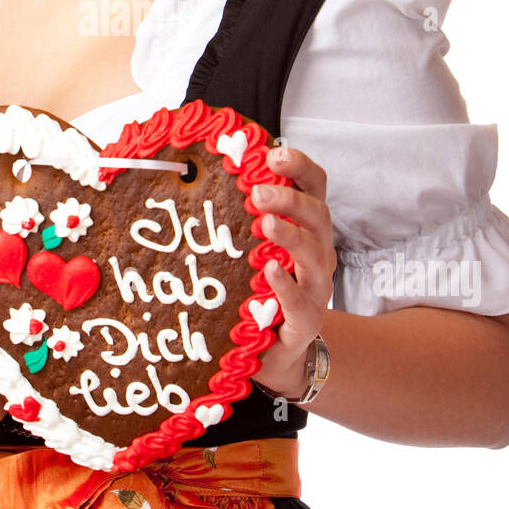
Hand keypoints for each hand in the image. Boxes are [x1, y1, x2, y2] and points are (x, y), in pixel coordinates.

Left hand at [250, 146, 336, 400]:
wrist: (274, 353)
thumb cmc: (257, 293)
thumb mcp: (249, 249)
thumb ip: (234, 215)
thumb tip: (190, 173)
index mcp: (305, 228)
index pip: (314, 186)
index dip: (299, 166)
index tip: (273, 155)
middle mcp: (317, 253)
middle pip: (318, 215)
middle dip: (291, 199)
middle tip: (258, 192)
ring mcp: (316, 289)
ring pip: (316, 255)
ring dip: (292, 235)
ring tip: (266, 223)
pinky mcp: (306, 323)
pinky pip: (302, 303)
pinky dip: (287, 285)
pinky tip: (270, 270)